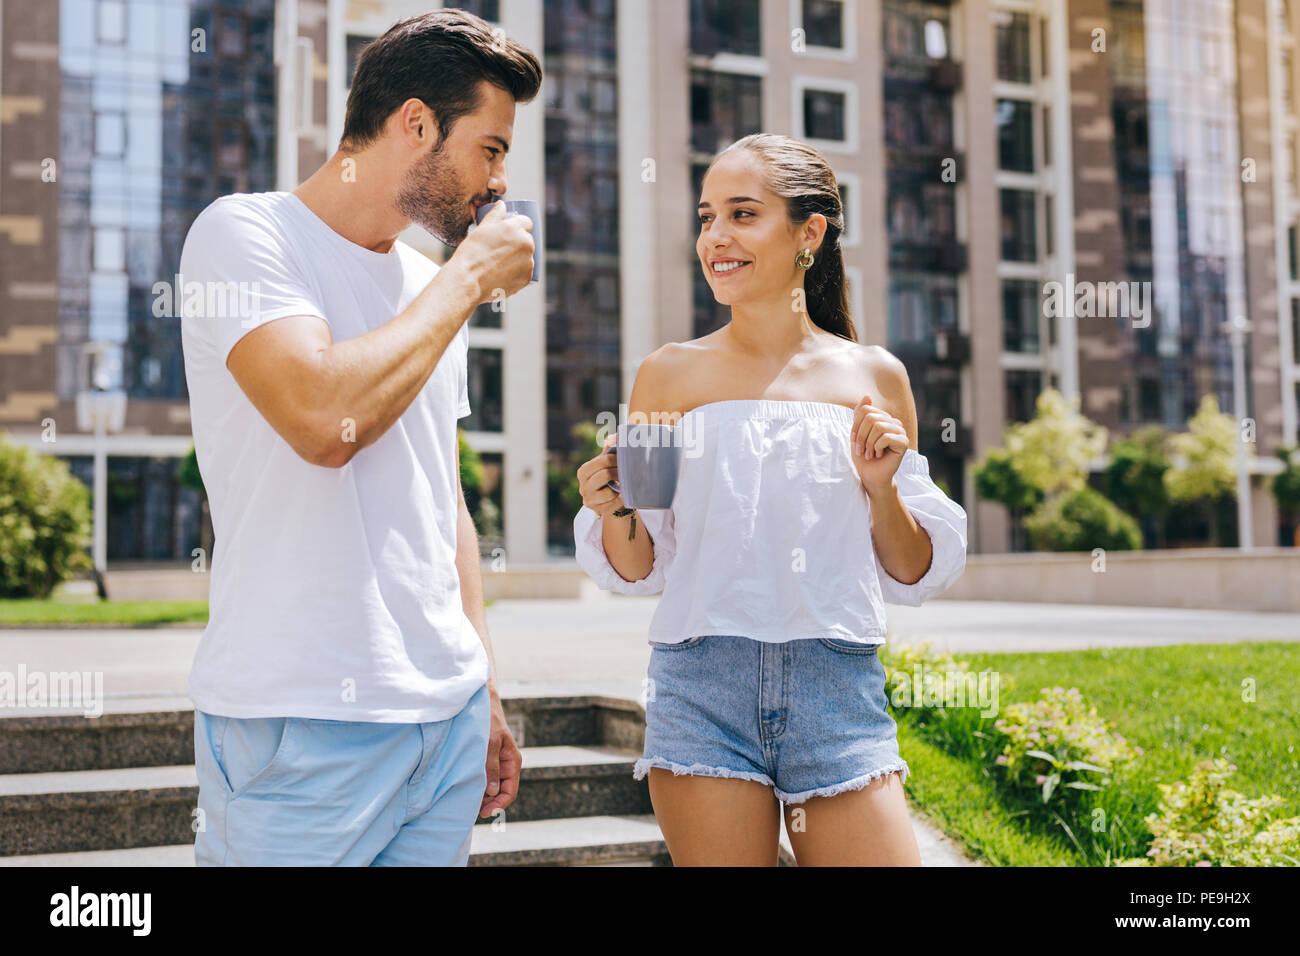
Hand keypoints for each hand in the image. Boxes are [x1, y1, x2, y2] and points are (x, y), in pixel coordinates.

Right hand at [451, 202, 534, 305]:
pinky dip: (518, 272)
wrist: (469, 280)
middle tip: (501, 250)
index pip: (526, 222)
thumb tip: (502, 204)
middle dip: (518, 242)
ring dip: (519, 258)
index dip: (518, 226)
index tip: (510, 233)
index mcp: (515, 228)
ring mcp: (528, 262)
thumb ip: (495, 215)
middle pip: (527, 239)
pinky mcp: (527, 278)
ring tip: (499, 264)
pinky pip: (525, 272)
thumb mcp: (481, 229)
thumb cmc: (472, 253)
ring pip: (527, 256)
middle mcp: (526, 244)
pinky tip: (503, 274)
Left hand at [479, 688, 521, 818]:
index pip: (510, 791)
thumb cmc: (489, 719)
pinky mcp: (483, 761)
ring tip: (466, 802)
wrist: (480, 702)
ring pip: (490, 788)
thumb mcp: (491, 742)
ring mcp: (494, 764)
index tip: (484, 812)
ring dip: (481, 796)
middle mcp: (505, 765)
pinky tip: (465, 789)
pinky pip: (482, 779)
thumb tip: (493, 792)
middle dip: (488, 803)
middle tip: (472, 811)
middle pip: (500, 793)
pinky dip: (476, 786)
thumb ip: (491, 766)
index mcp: (512, 762)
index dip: (499, 805)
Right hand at [575, 433, 628, 516]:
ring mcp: (589, 500)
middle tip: (626, 471)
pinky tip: (622, 494)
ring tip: (622, 483)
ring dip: (619, 486)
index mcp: (583, 471)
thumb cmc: (608, 476)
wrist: (609, 498)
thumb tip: (613, 437)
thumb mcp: (607, 462)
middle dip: (619, 472)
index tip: (624, 459)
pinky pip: (614, 503)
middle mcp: (583, 486)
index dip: (616, 459)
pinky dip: (621, 498)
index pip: (602, 461)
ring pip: (610, 491)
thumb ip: (609, 448)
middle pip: (606, 475)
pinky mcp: (599, 510)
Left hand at [851, 394, 907, 493]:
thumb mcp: (857, 433)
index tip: (854, 441)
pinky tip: (879, 455)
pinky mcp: (904, 442)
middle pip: (870, 417)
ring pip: (878, 426)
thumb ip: (860, 415)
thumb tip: (867, 396)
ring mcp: (900, 431)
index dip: (856, 425)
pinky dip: (877, 447)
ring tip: (869, 454)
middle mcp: (893, 422)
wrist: (871, 476)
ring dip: (869, 443)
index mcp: (883, 418)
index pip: (865, 410)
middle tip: (862, 450)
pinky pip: (886, 437)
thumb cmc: (863, 456)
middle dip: (861, 436)